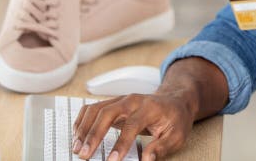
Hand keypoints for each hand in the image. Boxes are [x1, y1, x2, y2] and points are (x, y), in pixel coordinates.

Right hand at [72, 90, 194, 160]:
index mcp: (150, 107)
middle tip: (84, 154)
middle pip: (108, 112)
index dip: (121, 144)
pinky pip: (92, 108)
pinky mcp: (113, 103)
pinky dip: (82, 120)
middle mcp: (132, 100)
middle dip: (94, 134)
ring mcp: (121, 99)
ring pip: (96, 108)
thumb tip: (147, 160)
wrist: (175, 101)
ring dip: (84, 128)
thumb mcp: (177, 135)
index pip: (132, 125)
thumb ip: (162, 148)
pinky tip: (78, 135)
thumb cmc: (175, 119)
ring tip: (77, 148)